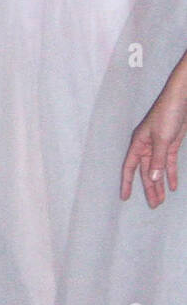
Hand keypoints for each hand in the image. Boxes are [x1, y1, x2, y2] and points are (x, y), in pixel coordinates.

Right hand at [121, 64, 186, 207]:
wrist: (182, 99)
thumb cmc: (168, 114)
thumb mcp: (162, 138)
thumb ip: (157, 159)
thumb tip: (152, 179)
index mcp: (139, 143)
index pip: (130, 166)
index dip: (127, 182)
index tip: (124, 197)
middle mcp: (147, 146)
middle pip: (146, 171)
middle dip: (149, 188)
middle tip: (153, 206)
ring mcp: (159, 145)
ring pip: (158, 169)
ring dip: (160, 184)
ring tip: (161, 200)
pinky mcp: (171, 144)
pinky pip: (169, 163)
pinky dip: (171, 174)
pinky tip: (172, 186)